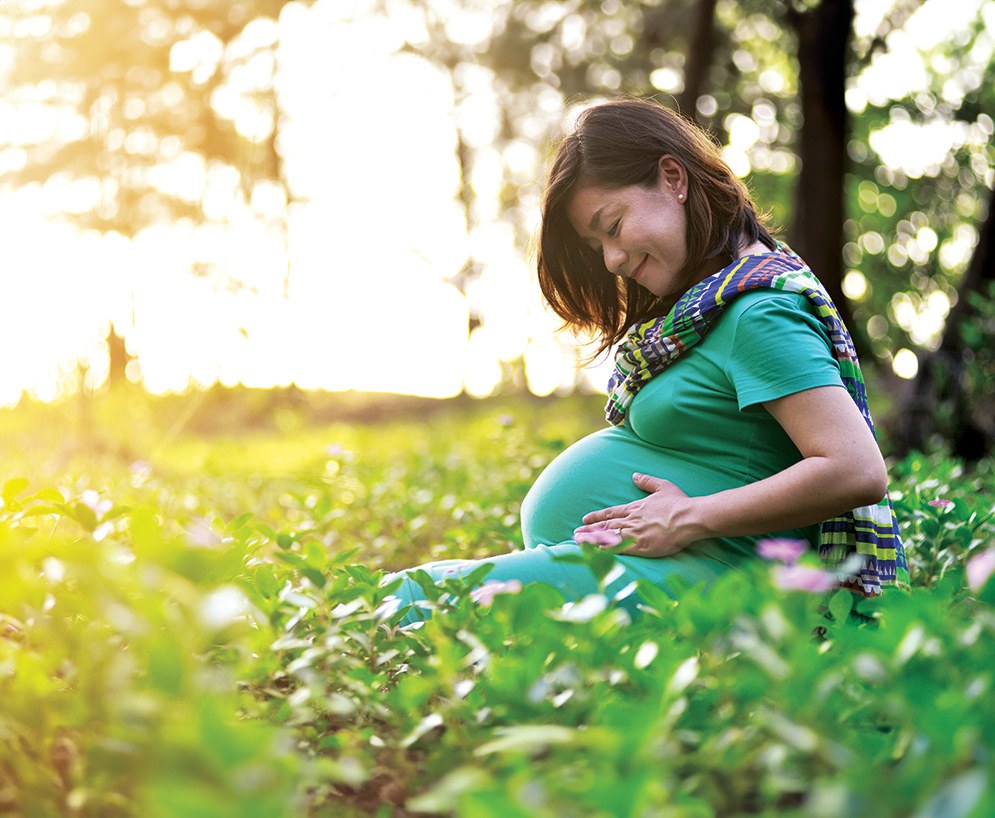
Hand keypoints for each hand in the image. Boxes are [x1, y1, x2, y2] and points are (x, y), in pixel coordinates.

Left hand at [573, 473, 697, 557]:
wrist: (688, 518)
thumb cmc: (678, 503)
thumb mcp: (663, 486)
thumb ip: (647, 481)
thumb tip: (635, 475)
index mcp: (635, 508)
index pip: (611, 512)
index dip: (597, 516)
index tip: (585, 519)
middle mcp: (631, 521)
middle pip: (605, 525)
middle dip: (589, 530)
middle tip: (575, 533)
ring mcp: (635, 534)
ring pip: (608, 537)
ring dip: (592, 540)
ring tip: (578, 542)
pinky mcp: (641, 547)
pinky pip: (619, 549)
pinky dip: (605, 550)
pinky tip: (595, 553)